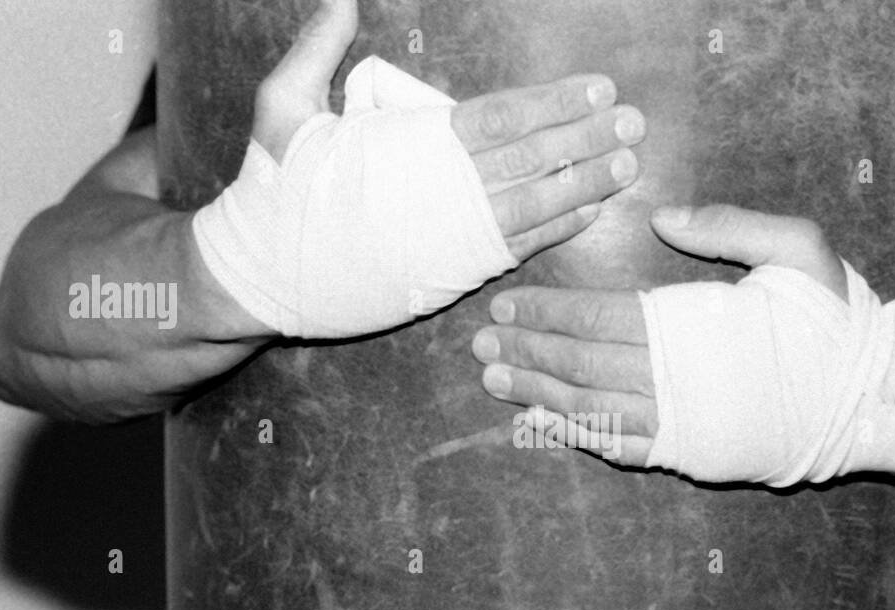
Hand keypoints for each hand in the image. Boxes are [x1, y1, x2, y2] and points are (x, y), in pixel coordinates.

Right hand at [251, 0, 644, 262]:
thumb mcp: (282, 105)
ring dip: (586, 185)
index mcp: (413, 146)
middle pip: (532, 159)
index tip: (597, 88)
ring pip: (535, 206)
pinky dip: (558, 232)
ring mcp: (452, 237)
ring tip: (629, 166)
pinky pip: (518, 249)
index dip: (554, 102)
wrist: (260, 274)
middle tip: (634, 123)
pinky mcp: (452, 273)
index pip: (502, 117)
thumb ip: (318, 49)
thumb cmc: (272, 188)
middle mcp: (443, 193)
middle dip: (587, 139)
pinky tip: (591, 214)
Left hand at [471, 204, 848, 467]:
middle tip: (481, 344)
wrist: (871, 402)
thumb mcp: (799, 249)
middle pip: (581, 365)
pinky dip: (575, 436)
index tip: (508, 306)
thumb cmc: (835, 321)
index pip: (598, 317)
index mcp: (693, 324)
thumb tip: (664, 217)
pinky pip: (618, 447)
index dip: (548, 313)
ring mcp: (679, 424)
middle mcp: (675, 379)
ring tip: (494, 381)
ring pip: (590, 410)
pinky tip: (541, 425)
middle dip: (527, 352)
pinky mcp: (688, 454)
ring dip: (537, 395)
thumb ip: (731, 227)